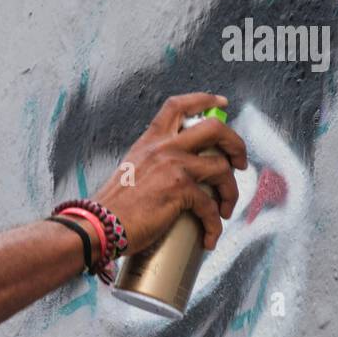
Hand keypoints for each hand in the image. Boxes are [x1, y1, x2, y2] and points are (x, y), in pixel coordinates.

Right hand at [91, 92, 247, 255]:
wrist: (98, 224)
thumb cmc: (113, 206)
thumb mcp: (132, 170)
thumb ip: (154, 164)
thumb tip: (176, 174)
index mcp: (150, 141)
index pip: (178, 106)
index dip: (204, 100)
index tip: (222, 104)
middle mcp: (163, 148)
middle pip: (214, 128)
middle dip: (236, 144)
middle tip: (240, 163)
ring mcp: (173, 166)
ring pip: (222, 168)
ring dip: (231, 192)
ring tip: (225, 209)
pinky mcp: (179, 190)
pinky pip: (210, 206)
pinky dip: (215, 224)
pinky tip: (210, 236)